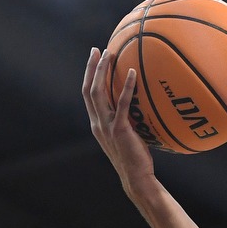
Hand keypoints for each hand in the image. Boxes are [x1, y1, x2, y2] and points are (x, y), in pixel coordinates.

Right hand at [82, 48, 155, 194]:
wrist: (136, 178)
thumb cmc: (135, 159)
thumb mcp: (125, 137)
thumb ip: (125, 121)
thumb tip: (138, 106)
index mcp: (97, 124)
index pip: (87, 95)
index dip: (88, 76)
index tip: (93, 59)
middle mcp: (97, 123)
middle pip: (88, 89)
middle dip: (91, 68)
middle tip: (97, 50)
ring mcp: (106, 127)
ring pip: (98, 93)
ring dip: (102, 71)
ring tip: (110, 54)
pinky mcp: (119, 130)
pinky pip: (121, 104)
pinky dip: (125, 87)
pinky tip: (132, 73)